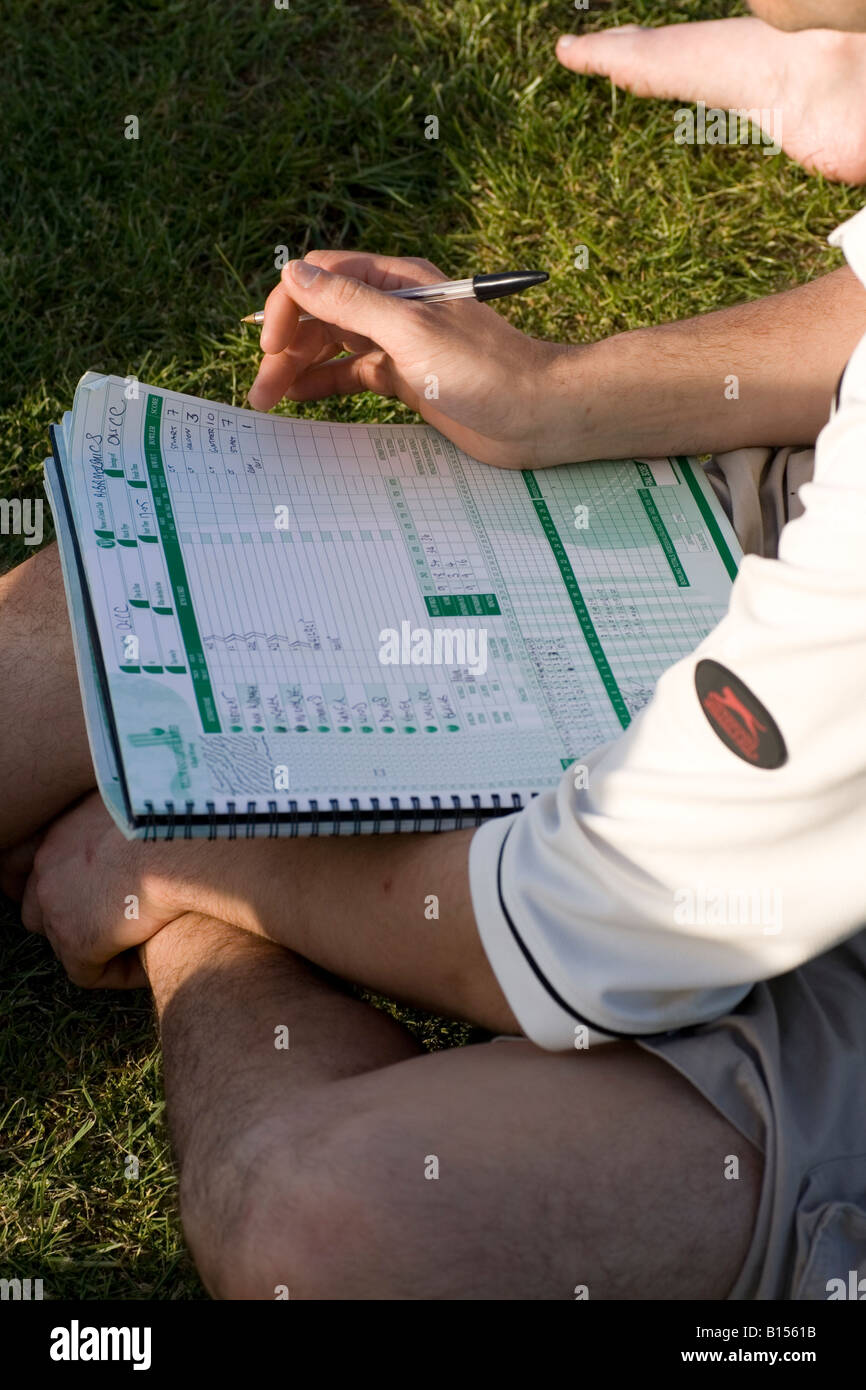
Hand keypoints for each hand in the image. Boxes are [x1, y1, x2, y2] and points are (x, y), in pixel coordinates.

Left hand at [21, 794, 189, 986]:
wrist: (178, 843)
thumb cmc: (175, 817)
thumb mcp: (140, 801)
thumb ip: (128, 811)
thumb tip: (142, 808)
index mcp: (61, 832)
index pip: (39, 865)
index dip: (66, 886)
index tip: (96, 893)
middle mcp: (48, 866)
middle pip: (39, 908)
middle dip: (72, 920)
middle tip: (117, 923)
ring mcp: (57, 907)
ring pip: (64, 943)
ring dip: (99, 947)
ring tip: (141, 947)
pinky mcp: (79, 943)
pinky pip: (89, 973)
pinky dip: (118, 973)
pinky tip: (149, 965)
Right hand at [246, 250, 570, 468]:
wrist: (539, 414)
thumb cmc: (485, 369)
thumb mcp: (411, 331)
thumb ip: (352, 303)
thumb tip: (295, 274)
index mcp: (397, 281)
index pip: (323, 278)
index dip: (289, 306)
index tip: (271, 346)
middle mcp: (395, 307)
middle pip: (322, 315)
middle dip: (287, 346)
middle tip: (261, 389)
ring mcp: (400, 344)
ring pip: (333, 347)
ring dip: (298, 368)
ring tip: (268, 400)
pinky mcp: (408, 379)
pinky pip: (353, 375)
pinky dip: (324, 385)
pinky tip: (300, 399)